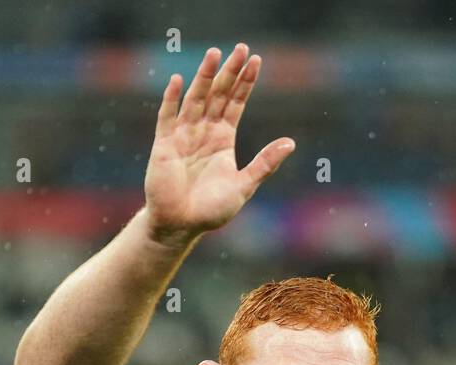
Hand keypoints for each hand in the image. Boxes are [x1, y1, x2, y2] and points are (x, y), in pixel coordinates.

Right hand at [144, 44, 294, 246]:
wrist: (181, 225)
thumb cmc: (211, 210)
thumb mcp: (244, 185)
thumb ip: (265, 163)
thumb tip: (291, 143)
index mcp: (223, 140)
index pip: (235, 103)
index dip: (245, 82)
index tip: (256, 60)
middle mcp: (203, 132)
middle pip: (218, 95)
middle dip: (229, 71)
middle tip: (240, 48)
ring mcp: (183, 136)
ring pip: (196, 100)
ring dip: (204, 77)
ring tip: (214, 53)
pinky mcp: (164, 145)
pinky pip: (167, 117)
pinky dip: (172, 100)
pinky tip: (179, 81)